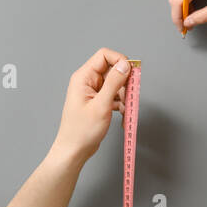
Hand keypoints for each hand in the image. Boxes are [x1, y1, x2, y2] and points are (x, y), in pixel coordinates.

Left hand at [50, 48, 131, 164]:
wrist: (74, 150)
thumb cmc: (81, 131)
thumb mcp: (101, 105)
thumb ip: (114, 82)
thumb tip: (125, 65)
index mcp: (83, 77)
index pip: (105, 56)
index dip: (120, 61)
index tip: (132, 73)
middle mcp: (87, 81)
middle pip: (113, 70)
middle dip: (125, 83)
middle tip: (130, 96)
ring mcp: (93, 92)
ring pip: (116, 84)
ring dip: (124, 96)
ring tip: (125, 110)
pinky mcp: (98, 101)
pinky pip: (115, 96)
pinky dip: (121, 104)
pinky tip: (122, 115)